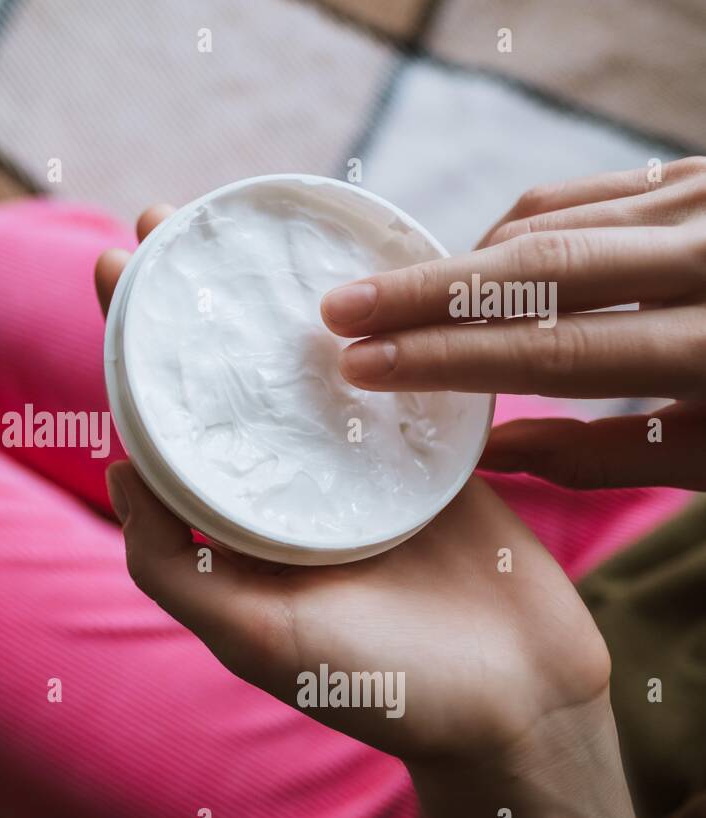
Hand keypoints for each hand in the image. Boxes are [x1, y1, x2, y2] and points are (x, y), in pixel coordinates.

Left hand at [96, 208, 644, 817]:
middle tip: (163, 218)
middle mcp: (286, 484)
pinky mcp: (429, 451)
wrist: (519, 709)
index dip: (133, 345)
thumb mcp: (255, 639)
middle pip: (225, 372)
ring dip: (273, 291)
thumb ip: (172, 568)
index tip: (107, 267)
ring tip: (248, 222)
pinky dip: (373, 324)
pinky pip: (394, 374)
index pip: (167, 417)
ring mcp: (357, 463)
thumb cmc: (382, 688)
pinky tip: (351, 267)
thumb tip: (116, 469)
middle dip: (191, 297)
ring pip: (303, 362)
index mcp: (235, 524)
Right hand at [319, 158, 705, 490]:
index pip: (555, 352)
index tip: (362, 368)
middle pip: (536, 269)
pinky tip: (468, 267)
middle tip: (334, 310)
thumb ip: (601, 457)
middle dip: (423, 293)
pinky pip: (580, 196)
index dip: (447, 361)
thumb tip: (486, 451)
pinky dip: (512, 231)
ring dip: (455, 261)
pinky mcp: (699, 175)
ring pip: (548, 222)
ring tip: (381, 298)